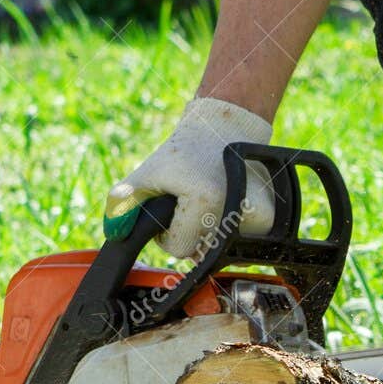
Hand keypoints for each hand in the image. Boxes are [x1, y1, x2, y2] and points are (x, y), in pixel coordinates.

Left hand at [105, 97, 276, 258]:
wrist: (225, 131)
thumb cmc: (185, 153)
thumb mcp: (148, 173)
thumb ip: (124, 204)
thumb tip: (114, 234)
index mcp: (206, 200)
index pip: (179, 248)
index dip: (169, 234)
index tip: (172, 213)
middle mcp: (235, 211)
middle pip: (200, 252)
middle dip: (190, 234)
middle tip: (191, 206)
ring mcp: (256, 217)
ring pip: (221, 252)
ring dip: (210, 235)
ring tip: (211, 203)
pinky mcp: (269, 219)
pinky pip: (241, 246)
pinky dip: (231, 233)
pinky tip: (228, 207)